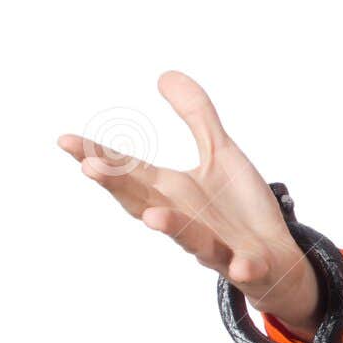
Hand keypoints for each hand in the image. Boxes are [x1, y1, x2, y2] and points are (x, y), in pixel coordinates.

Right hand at [57, 71, 322, 334]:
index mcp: (172, 192)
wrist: (277, 258)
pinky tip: (239, 266)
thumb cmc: (240, 209)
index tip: (64, 140)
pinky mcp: (249, 265)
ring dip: (172, 227)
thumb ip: (196, 117)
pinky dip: (242, 267)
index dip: (98, 156)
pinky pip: (245, 268)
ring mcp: (216, 245)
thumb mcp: (221, 154)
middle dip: (119, 186)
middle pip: (145, 202)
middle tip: (88, 167)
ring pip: (190, 238)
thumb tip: (165, 74)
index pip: (128, 172)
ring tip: (153, 217)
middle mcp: (185, 220)